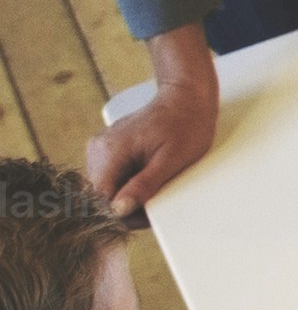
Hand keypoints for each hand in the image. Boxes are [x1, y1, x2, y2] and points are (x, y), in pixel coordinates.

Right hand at [87, 31, 217, 214]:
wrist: (188, 97)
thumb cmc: (186, 124)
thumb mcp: (172, 160)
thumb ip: (144, 186)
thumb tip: (118, 210)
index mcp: (109, 151)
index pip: (101, 199)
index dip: (123, 212)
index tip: (148, 213)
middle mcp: (98, 149)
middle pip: (103, 195)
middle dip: (129, 203)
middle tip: (158, 196)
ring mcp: (101, 148)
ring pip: (108, 187)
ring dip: (130, 192)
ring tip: (156, 181)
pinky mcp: (108, 148)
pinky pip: (113, 175)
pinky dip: (130, 180)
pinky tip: (148, 173)